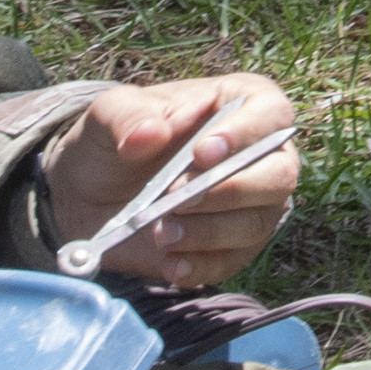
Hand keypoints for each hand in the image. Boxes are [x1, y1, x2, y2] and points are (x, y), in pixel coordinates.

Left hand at [42, 74, 300, 285]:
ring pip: (257, 224)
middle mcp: (261, 155)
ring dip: (209, 232)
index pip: (270, 114)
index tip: (202, 154)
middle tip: (176, 199)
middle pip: (278, 176)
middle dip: (228, 191)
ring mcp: (253, 205)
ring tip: (160, 232)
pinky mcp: (235, 247)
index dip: (244, 134)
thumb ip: (130, 117)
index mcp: (243, 104)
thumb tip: (149, 134)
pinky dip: (200, 265)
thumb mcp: (112, 111)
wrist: (92, 190)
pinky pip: (233, 262)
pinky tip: (170, 264)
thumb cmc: (117, 136)